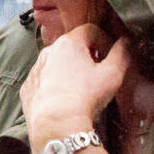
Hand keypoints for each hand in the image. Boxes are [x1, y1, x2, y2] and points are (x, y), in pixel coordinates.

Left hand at [21, 24, 131, 153]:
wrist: (56, 123)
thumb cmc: (85, 97)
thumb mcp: (113, 74)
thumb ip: (121, 54)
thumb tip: (125, 43)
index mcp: (68, 44)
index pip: (89, 30)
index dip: (103, 39)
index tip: (109, 53)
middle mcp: (48, 52)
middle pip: (71, 46)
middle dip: (87, 55)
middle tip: (98, 71)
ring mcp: (35, 69)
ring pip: (55, 63)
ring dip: (69, 70)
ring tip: (82, 88)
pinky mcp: (29, 87)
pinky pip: (43, 80)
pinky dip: (54, 85)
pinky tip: (65, 99)